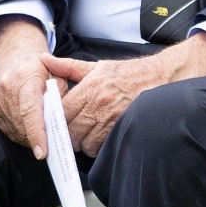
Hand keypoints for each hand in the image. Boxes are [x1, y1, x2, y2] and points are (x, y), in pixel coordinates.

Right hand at [0, 19, 51, 158]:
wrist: (13, 57)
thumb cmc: (40, 68)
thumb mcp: (58, 75)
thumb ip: (62, 97)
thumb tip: (62, 124)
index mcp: (26, 78)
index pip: (30, 111)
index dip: (37, 134)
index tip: (43, 153)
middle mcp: (6, 89)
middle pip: (23, 125)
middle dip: (39, 138)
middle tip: (54, 142)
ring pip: (15, 131)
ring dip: (30, 137)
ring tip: (43, 131)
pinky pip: (7, 129)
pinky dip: (21, 132)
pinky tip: (29, 127)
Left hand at [44, 32, 205, 155]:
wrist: (161, 76)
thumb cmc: (128, 73)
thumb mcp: (97, 66)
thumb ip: (68, 67)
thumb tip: (44, 60)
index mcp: (89, 87)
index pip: (62, 112)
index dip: (57, 121)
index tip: (57, 123)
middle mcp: (99, 103)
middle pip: (71, 131)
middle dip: (70, 136)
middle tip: (73, 133)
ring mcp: (112, 118)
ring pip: (86, 143)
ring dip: (85, 144)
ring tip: (89, 136)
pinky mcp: (124, 128)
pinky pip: (103, 146)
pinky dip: (100, 147)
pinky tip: (102, 138)